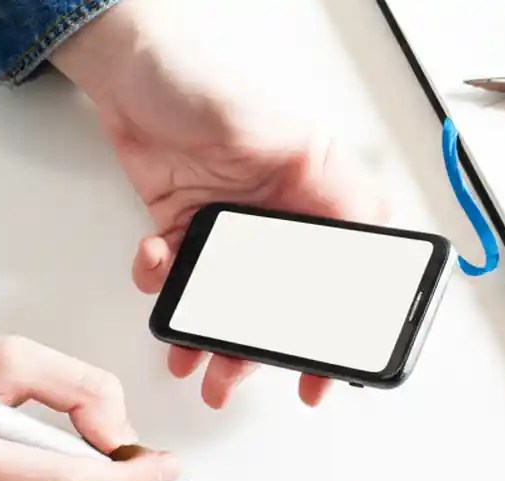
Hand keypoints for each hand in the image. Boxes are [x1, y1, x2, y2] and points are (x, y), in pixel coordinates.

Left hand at [52, 3, 385, 408]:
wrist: (128, 75)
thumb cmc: (206, 86)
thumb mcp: (290, 140)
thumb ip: (337, 192)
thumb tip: (376, 243)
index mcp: (311, 203)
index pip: (334, 282)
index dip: (329, 336)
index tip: (318, 376)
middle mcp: (271, 222)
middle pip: (272, 307)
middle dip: (253, 353)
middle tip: (235, 382)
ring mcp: (224, 230)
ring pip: (220, 305)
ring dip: (203, 336)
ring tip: (190, 360)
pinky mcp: (181, 229)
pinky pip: (174, 279)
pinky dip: (161, 284)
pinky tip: (156, 262)